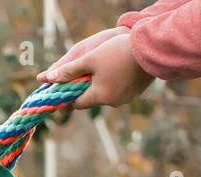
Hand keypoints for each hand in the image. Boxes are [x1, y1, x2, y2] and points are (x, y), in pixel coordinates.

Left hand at [37, 29, 153, 108]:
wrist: (151, 48)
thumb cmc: (118, 52)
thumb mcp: (90, 59)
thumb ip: (69, 70)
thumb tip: (49, 79)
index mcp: (100, 96)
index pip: (77, 103)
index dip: (68, 95)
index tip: (62, 87)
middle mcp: (113, 102)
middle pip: (91, 98)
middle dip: (84, 88)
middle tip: (81, 73)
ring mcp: (126, 98)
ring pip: (105, 94)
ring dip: (100, 84)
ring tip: (100, 68)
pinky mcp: (135, 93)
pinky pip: (118, 90)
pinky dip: (113, 82)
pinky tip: (116, 69)